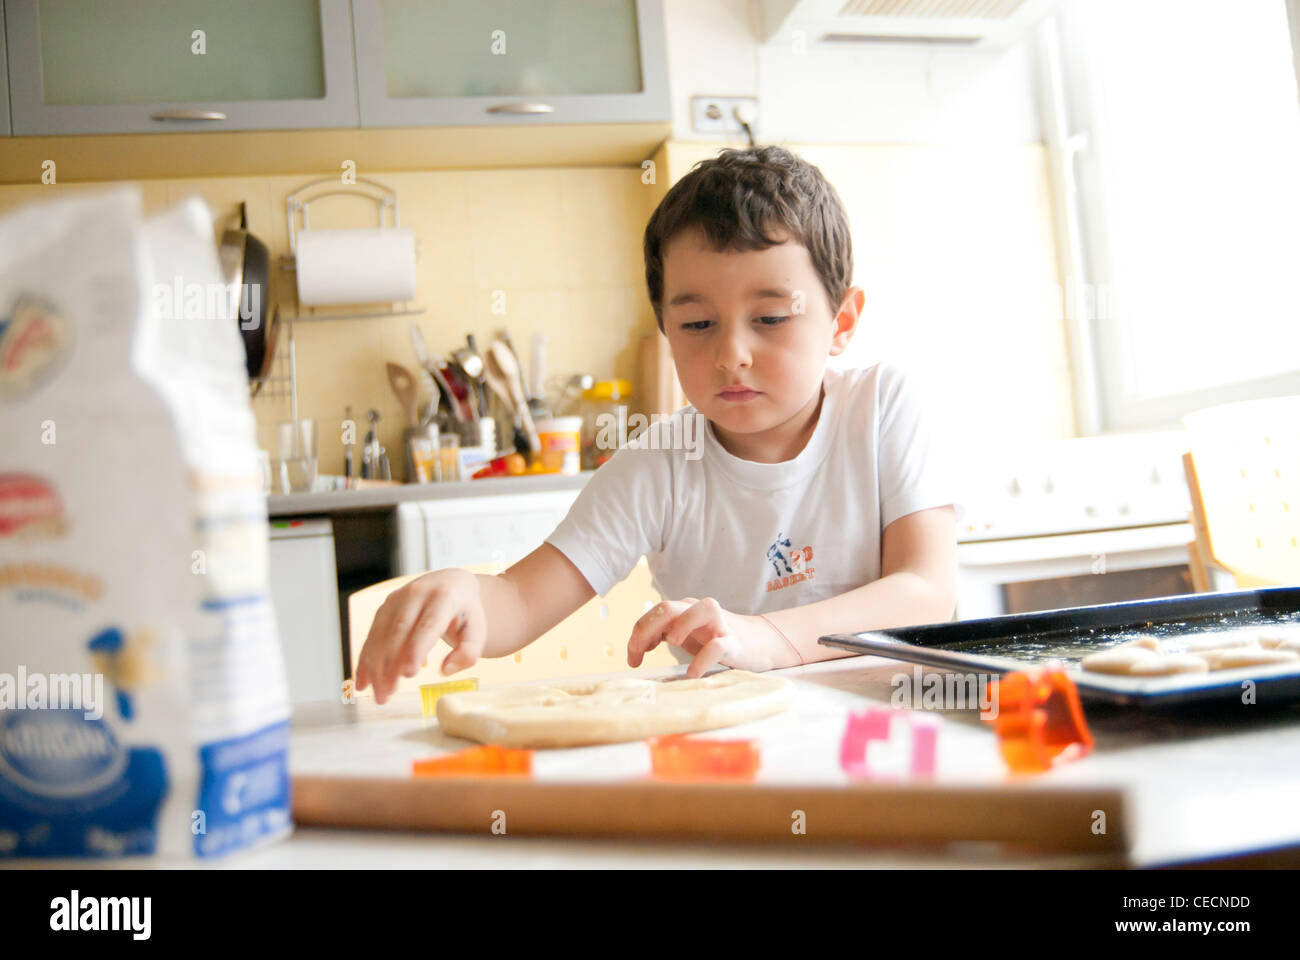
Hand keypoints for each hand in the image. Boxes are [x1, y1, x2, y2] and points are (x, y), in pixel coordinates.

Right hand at [354, 568, 484, 703]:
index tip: (409, 675)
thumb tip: (445, 670)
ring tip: (380, 696)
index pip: (428, 624)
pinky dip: (365, 661)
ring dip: (376, 667)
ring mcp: (396, 599)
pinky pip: (371, 636)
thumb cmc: (466, 613)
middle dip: (390, 664)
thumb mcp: (477, 630)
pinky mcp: (384, 608)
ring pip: (380, 635)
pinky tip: (363, 683)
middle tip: (389, 694)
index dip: (416, 649)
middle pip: (399, 631)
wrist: (451, 584)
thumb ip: (469, 651)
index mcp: (444, 595)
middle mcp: (416, 593)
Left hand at [626, 597, 785, 677]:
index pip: (654, 613)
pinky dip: (704, 658)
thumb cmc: (716, 639)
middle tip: (638, 657)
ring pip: (702, 609)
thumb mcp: (688, 634)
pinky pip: (719, 646)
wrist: (760, 643)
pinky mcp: (736, 643)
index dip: (638, 634)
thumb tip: (637, 645)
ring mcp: (720, 625)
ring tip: (671, 644)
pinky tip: (692, 673)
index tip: (633, 660)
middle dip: (645, 630)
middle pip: (668, 608)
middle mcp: (700, 611)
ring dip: (682, 624)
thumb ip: (665, 633)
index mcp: (685, 610)